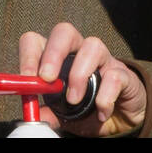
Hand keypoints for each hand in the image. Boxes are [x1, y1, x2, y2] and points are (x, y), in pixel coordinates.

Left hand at [19, 24, 147, 135]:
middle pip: (64, 32)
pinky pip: (115, 76)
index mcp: (58, 60)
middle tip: (48, 78)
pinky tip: (101, 112)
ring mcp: (104, 60)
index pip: (37, 41)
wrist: (121, 120)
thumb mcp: (63, 115)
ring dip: (79, 74)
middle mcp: (80, 52)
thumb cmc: (87, 111)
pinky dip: (105, 97)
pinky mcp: (124, 74)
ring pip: (93, 45)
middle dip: (53, 53)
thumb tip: (33, 116)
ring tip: (74, 100)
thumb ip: (49, 113)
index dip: (29, 55)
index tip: (27, 78)